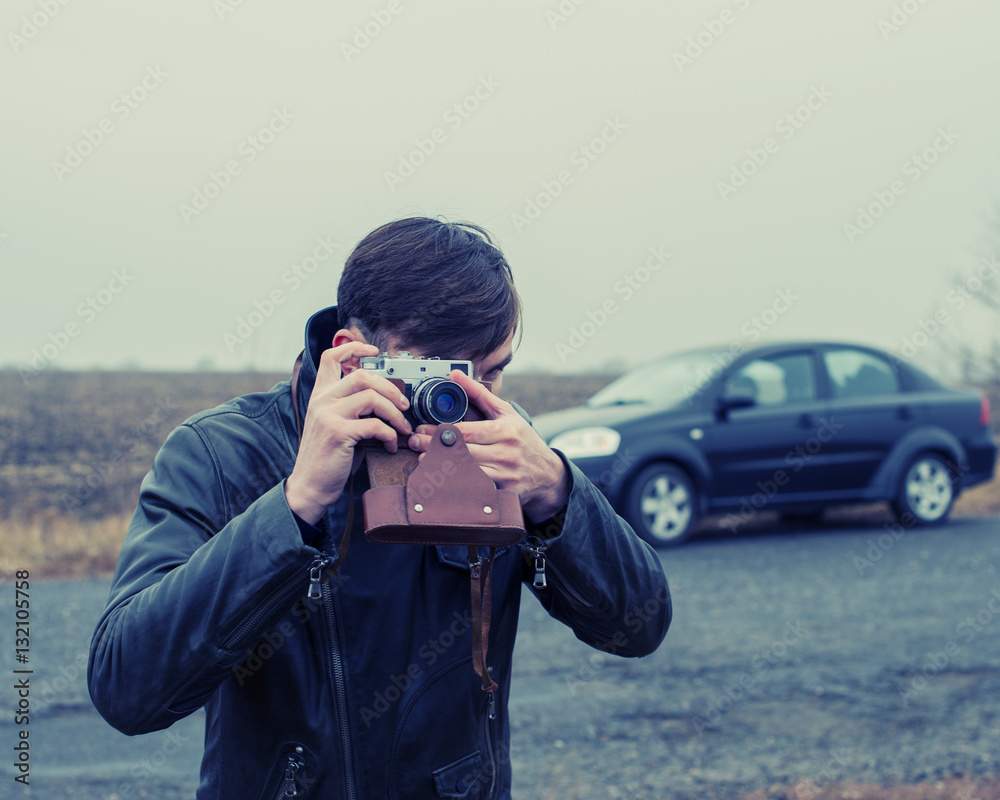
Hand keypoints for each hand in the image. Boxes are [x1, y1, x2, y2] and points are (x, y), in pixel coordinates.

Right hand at [285, 341, 412, 524]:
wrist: (309, 486)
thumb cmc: (327, 457)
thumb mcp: (333, 424)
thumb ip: (348, 406)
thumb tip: (382, 397)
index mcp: (320, 395)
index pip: (330, 357)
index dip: (352, 346)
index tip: (373, 350)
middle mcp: (322, 400)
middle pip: (362, 376)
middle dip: (390, 388)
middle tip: (403, 404)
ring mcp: (328, 415)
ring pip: (372, 397)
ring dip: (394, 413)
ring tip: (402, 427)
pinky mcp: (338, 433)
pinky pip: (374, 425)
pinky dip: (389, 435)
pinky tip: (390, 446)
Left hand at [407, 370, 569, 522]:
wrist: (547, 474)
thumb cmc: (523, 439)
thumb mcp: (506, 413)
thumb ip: (480, 394)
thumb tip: (455, 375)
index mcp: (506, 430)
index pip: (467, 432)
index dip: (441, 431)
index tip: (422, 429)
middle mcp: (506, 453)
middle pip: (462, 452)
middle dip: (434, 448)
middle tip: (416, 444)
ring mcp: (505, 475)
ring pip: (465, 472)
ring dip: (441, 467)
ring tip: (423, 460)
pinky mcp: (504, 493)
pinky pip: (475, 489)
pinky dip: (456, 485)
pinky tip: (442, 481)